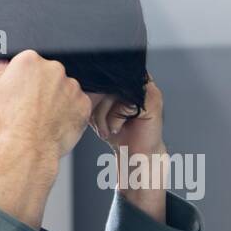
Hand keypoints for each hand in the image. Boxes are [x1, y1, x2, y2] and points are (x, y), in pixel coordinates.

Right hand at [0, 50, 91, 164]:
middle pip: (49, 74)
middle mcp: (53, 69)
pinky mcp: (84, 104)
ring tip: (44, 118)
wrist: (26, 150)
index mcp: (29, 61)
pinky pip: (77, 105)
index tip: (23, 92)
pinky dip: (69, 113)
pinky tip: (55, 123)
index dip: (25, 80)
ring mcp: (71, 86)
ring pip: (65, 89)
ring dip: (57, 100)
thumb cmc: (6, 124)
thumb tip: (3, 68)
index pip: (29, 63)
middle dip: (43, 88)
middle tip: (32, 107)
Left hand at [90, 76, 167, 223]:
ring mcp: (148, 89)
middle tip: (95, 124)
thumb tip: (77, 84)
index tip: (88, 112)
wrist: (136, 155)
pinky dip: (114, 120)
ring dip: (103, 115)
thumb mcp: (98, 109)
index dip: (92, 93)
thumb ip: (93, 94)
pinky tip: (116, 130)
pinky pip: (124, 105)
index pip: (102, 76)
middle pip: (105, 84)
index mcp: (126, 78)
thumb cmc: (118, 132)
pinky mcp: (152, 102)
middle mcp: (138, 80)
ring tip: (105, 130)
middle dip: (95, 105)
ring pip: (113, 93)